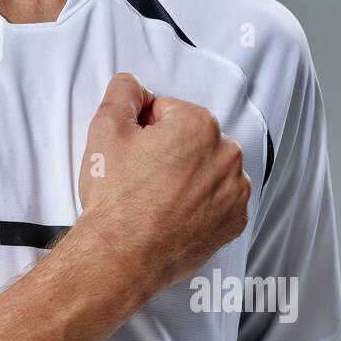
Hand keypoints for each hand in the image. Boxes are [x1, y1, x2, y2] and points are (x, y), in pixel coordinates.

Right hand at [76, 71, 251, 300]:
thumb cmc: (116, 199)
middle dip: (168, 151)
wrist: (121, 256)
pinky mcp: (234, 221)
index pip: (167, 112)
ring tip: (156, 198)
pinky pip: (218, 200)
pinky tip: (173, 213)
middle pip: (191, 139)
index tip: (132, 153)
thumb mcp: (105, 129)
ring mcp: (235, 191)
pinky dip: (199, 203)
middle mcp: (227, 154)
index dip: (143, 130)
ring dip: (185, 176)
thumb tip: (133, 84)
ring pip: (206, 168)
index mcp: (199, 125)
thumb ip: (123, 92)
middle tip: (140, 176)